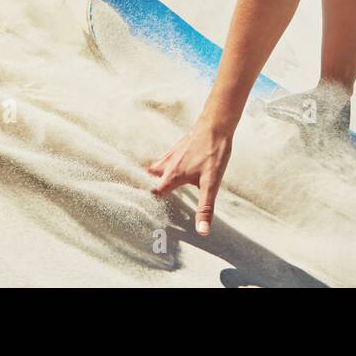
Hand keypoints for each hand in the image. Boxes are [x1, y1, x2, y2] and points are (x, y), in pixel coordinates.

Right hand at [147, 114, 233, 235]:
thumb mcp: (211, 183)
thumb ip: (205, 208)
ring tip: (148, 183)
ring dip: (151, 174)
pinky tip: (168, 165)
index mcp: (173, 176)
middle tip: (138, 196)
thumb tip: (202, 232)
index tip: (142, 211)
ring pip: (156, 166)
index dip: (149, 202)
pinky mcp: (179, 145)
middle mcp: (168, 164)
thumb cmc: (214, 152)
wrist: (216, 123)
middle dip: (145, 187)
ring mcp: (172, 153)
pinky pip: (164, 157)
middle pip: (150, 178)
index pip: (154, 192)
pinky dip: (161, 163)